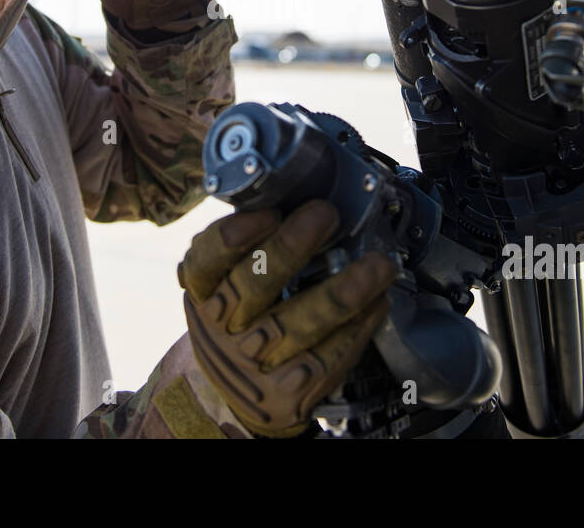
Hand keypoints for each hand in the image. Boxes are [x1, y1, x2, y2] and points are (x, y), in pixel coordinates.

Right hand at [177, 199, 397, 437]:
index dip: (233, 237)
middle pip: (253, 286)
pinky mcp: (290, 390)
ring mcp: (257, 360)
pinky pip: (327, 357)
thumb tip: (297, 192)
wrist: (241, 392)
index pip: (205, 262)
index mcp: (204, 292)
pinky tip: (378, 301)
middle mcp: (225, 326)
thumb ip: (248, 244)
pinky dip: (356, 328)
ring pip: (298, 324)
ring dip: (342, 292)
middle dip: (290, 247)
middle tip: (327, 213)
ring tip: (378, 265)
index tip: (268, 212)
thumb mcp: (225, 281)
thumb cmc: (242, 317)